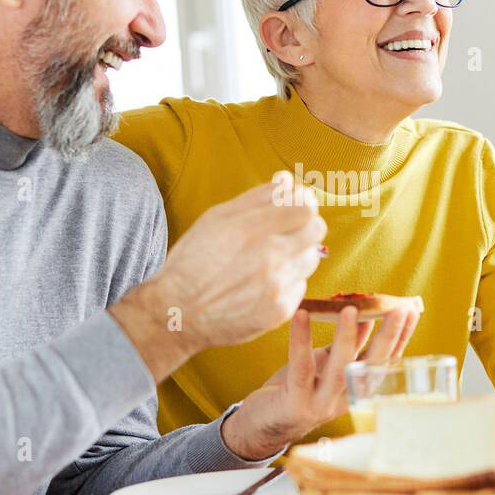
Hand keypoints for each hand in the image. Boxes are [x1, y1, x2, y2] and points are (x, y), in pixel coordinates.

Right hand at [109, 173, 325, 380]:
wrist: (178, 313)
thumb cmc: (193, 261)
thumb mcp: (215, 219)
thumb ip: (256, 197)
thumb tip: (287, 180)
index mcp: (252, 228)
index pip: (306, 207)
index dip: (303, 203)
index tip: (296, 205)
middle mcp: (270, 256)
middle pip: (316, 231)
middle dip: (305, 226)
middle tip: (287, 231)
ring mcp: (277, 285)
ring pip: (311, 259)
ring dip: (297, 255)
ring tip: (270, 260)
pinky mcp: (280, 310)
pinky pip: (300, 287)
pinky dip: (287, 282)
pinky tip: (263, 284)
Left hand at [222, 302, 421, 459]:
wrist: (262, 425)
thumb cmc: (296, 389)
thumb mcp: (325, 366)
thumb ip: (346, 347)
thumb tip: (365, 315)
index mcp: (355, 390)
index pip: (385, 363)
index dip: (400, 338)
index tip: (410, 312)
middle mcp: (344, 400)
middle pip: (370, 369)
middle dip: (387, 338)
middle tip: (397, 310)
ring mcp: (321, 404)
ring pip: (339, 370)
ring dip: (347, 338)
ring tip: (351, 309)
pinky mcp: (296, 403)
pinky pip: (301, 367)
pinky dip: (301, 339)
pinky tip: (302, 315)